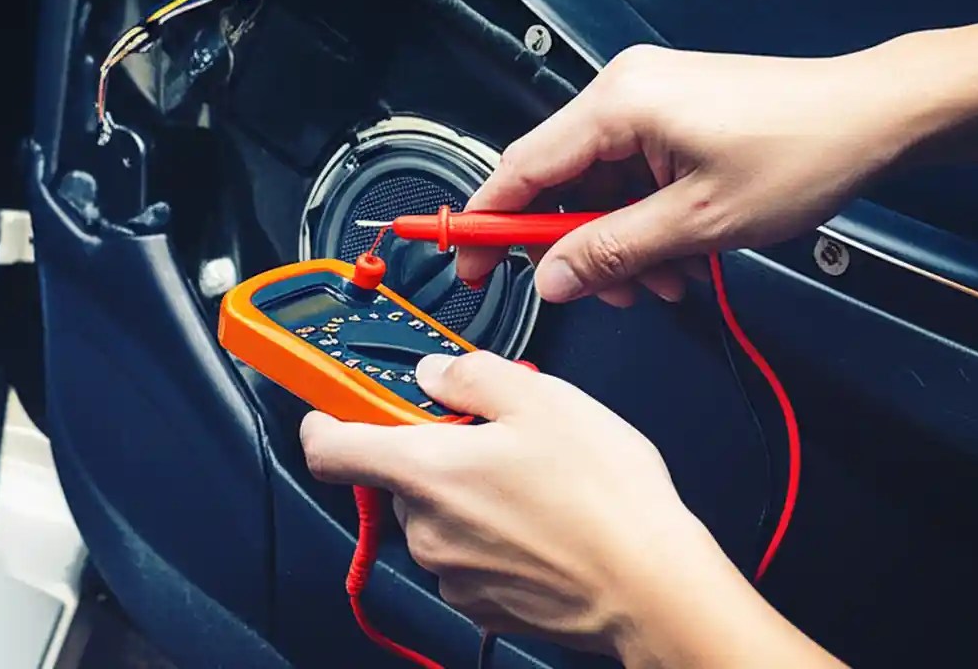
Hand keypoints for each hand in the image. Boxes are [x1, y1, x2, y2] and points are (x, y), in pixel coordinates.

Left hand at [300, 353, 834, 665]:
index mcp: (426, 470)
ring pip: (438, 515)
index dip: (325, 418)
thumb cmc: (605, 500)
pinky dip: (491, 534)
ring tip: (534, 480)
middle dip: (437, 449)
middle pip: (399, 476)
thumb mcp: (543, 399)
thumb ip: (473, 375)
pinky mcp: (481, 603)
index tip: (337, 401)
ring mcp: (451, 572)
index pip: (329, 448)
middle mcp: (426, 528)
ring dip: (469, 492)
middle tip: (494, 432)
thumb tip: (437, 373)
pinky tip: (542, 521)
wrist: (652, 589)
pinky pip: (467, 555)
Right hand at [457, 43, 913, 305]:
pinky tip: (673, 259)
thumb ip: (610, 253)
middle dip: (573, 247)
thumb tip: (552, 277)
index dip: (489, 224)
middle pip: (558, 182)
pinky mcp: (673, 121)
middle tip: (588, 292)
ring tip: (656, 282)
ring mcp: (650, 106)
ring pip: (598, 190)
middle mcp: (625, 95)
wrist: (876, 120)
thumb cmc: (804, 150)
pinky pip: (632, 181)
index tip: (469, 264)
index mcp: (619, 105)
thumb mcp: (696, 223)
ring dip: (616, 246)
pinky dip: (643, 226)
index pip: (521, 169)